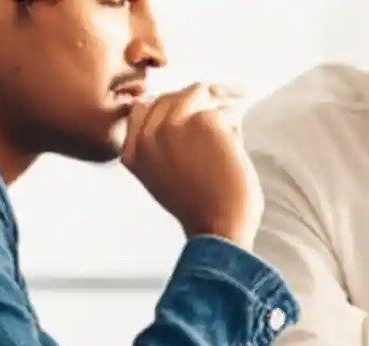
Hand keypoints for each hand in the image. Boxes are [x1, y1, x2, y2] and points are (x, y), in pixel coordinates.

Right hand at [121, 83, 261, 248]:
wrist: (220, 227)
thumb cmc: (203, 209)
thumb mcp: (165, 179)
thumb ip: (163, 148)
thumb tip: (187, 111)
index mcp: (132, 151)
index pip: (144, 107)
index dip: (171, 105)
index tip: (195, 106)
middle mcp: (146, 135)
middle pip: (172, 97)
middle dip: (200, 99)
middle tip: (228, 100)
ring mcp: (172, 125)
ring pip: (198, 94)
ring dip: (221, 106)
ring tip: (236, 114)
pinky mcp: (203, 121)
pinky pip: (224, 109)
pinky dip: (235, 124)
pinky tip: (237, 148)